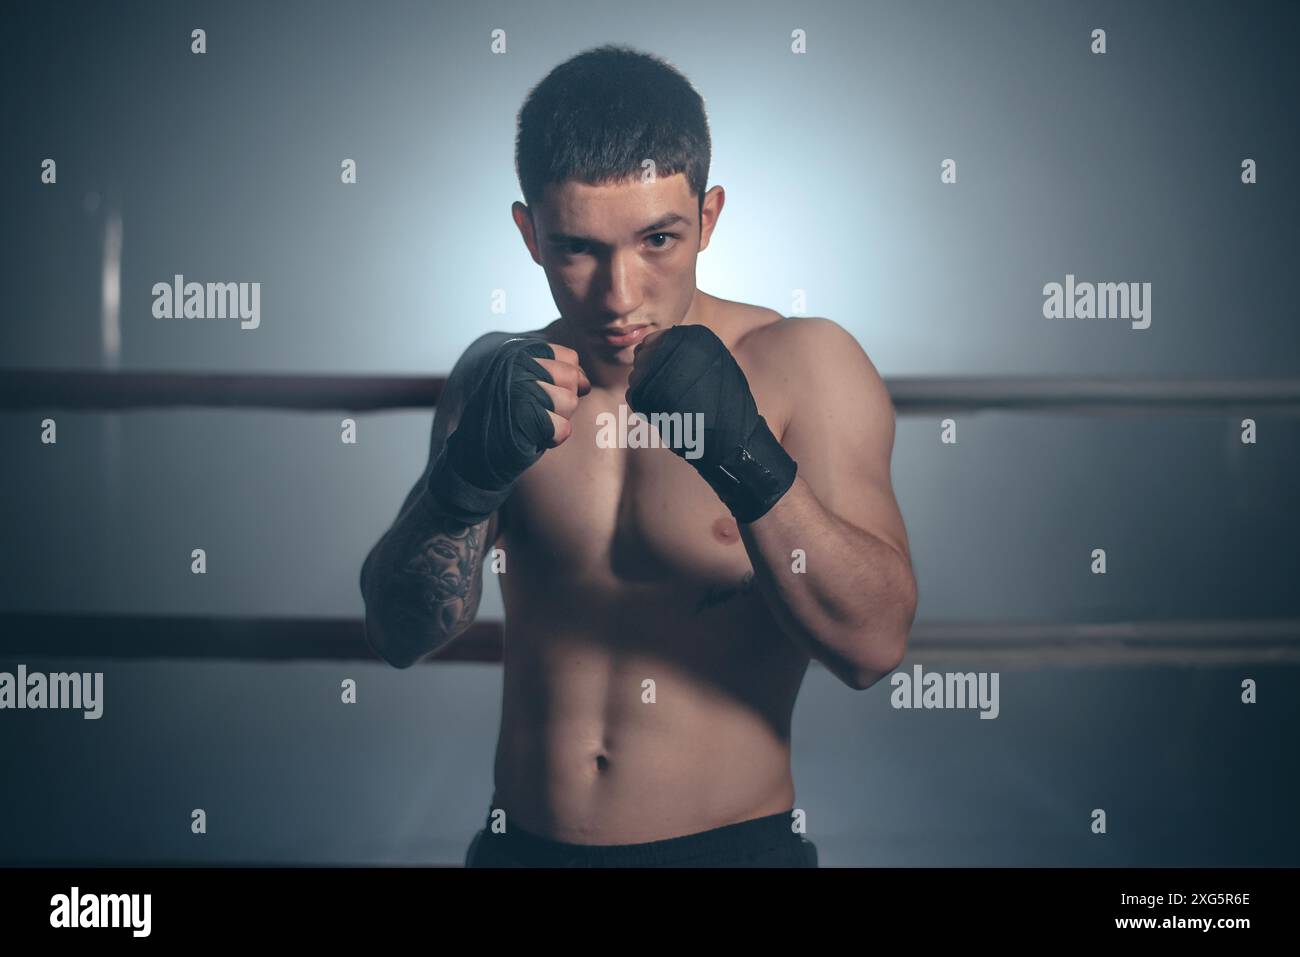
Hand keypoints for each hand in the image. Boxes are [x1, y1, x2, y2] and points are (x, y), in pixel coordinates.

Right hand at [430, 337, 588, 524]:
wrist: (474, 451)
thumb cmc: (506, 415)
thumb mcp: (526, 382)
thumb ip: (556, 373)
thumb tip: (586, 382)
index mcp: (518, 351)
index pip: (570, 357)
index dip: (570, 380)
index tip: (551, 393)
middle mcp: (516, 365)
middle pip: (573, 378)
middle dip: (565, 399)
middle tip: (540, 410)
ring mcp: (518, 390)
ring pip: (571, 402)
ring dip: (559, 418)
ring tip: (534, 421)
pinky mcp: (523, 417)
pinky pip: (563, 428)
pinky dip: (553, 438)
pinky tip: (533, 435)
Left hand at [625, 324, 796, 523]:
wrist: (730, 436)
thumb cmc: (727, 405)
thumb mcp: (717, 366)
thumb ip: (690, 355)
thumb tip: (657, 350)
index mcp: (694, 336)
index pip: (655, 340)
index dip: (656, 358)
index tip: (664, 374)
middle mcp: (674, 346)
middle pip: (643, 356)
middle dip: (649, 374)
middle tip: (665, 394)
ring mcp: (659, 368)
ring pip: (637, 376)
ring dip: (647, 391)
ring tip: (669, 406)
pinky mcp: (647, 392)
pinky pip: (635, 395)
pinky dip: (644, 407)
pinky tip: (663, 416)